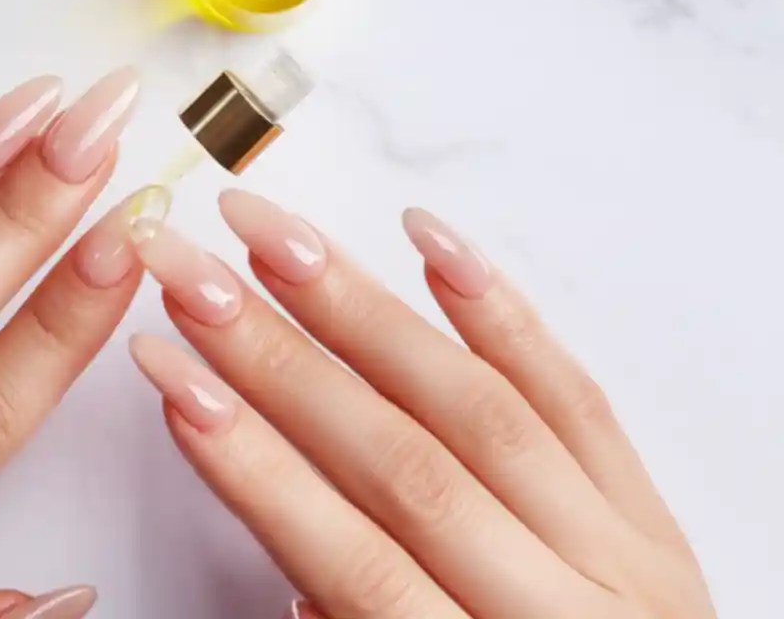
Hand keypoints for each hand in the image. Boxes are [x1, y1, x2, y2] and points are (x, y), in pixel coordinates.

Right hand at [128, 190, 715, 617]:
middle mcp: (564, 609)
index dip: (252, 463)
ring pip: (479, 407)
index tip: (175, 384)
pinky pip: (576, 394)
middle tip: (195, 280)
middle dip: (281, 360)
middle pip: (402, 462)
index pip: (350, 555)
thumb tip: (295, 568)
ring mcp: (620, 552)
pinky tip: (431, 244)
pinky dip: (498, 311)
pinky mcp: (650, 510)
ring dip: (365, 312)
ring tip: (280, 243)